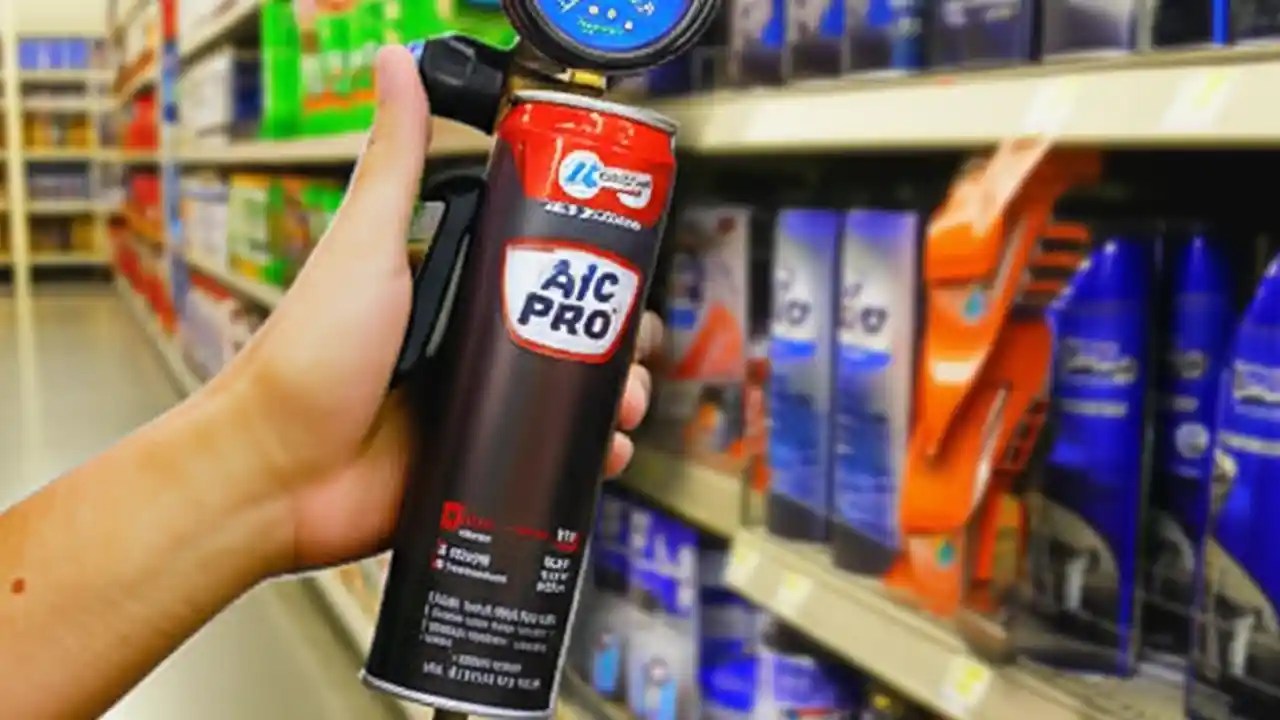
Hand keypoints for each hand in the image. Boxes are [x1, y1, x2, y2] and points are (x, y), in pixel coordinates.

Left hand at [207, 46, 660, 572]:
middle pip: (565, 334)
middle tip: (632, 351)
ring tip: (627, 405)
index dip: (586, 269)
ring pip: (565, 395)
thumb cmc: (306, 357)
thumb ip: (393, 162)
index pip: (534, 266)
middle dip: (612, 342)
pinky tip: (607, 451)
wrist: (276, 475)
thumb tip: (397, 60)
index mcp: (445, 287)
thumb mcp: (365, 247)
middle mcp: (464, 344)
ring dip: (610, 398)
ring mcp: (472, 405)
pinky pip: (544, 453)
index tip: (621, 271)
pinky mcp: (475, 458)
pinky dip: (586, 453)